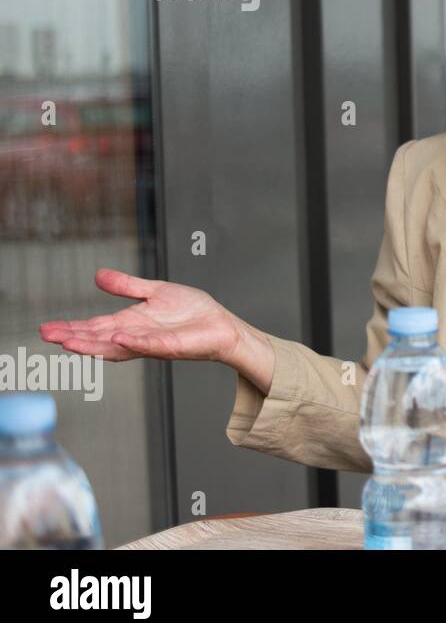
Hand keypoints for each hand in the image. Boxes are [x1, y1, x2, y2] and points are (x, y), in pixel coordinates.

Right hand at [40, 269, 271, 386]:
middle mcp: (137, 337)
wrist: (222, 325)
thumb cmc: (192, 312)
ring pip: (118, 347)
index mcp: (131, 323)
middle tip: (48, 336)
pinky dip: (133, 342)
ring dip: (94, 345)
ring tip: (70, 342)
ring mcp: (153, 343)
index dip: (72, 328)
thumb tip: (97, 276)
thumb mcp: (155, 292)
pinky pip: (150, 345)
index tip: (47, 329)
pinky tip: (116, 337)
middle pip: (99, 340)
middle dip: (73, 338)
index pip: (95, 327)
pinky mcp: (172, 345)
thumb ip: (128, 286)